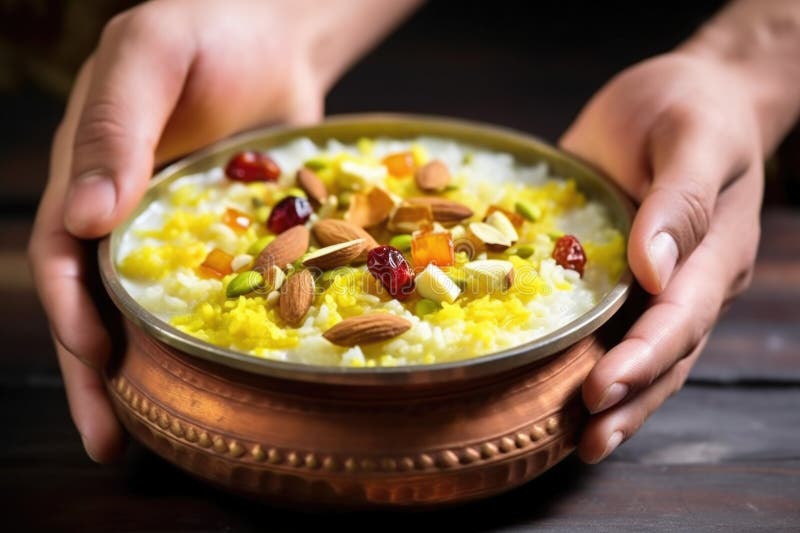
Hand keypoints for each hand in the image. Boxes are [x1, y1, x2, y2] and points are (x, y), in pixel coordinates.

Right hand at [27, 0, 397, 461]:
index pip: (62, 255)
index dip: (69, 310)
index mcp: (90, 173)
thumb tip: (83, 218)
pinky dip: (210, 340)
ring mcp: (179, 231)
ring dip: (149, 372)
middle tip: (111, 438)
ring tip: (156, 433)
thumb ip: (114, 129)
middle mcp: (126, 212)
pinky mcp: (231, 239)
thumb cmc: (207, 32)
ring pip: (153, 312)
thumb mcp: (150, 58)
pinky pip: (215, 297)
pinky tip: (222, 381)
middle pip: (98, 302)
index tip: (94, 357)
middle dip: (97, 371)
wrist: (278, 39)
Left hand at [560, 52, 763, 462]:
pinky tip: (555, 387)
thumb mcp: (692, 138)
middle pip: (665, 355)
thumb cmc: (692, 107)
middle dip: (629, 399)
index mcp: (713, 253)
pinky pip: (606, 323)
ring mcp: (653, 281)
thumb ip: (679, 201)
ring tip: (580, 443)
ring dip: (616, 399)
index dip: (641, 357)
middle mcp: (686, 280)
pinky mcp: (617, 271)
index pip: (679, 317)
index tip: (600, 388)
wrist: (685, 93)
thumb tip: (653, 270)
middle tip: (588, 441)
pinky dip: (586, 357)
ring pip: (638, 351)